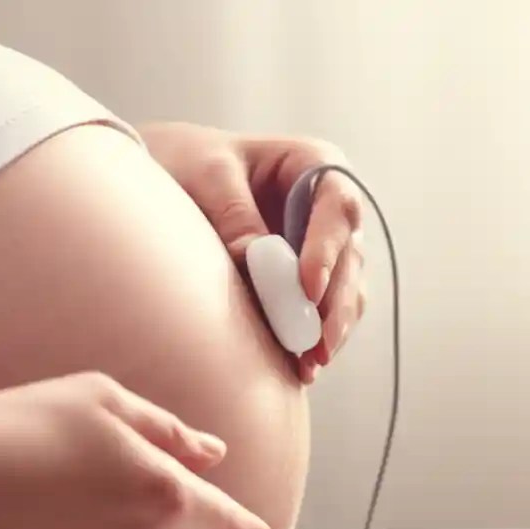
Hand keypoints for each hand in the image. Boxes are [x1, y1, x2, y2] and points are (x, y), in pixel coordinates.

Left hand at [140, 122, 366, 383]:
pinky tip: (303, 365)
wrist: (180, 174)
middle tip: (314, 343)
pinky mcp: (315, 277)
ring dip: (332, 328)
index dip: (327, 249)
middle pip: (350, 256)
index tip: (306, 289)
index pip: (338, 207)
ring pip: (347, 289)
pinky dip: (319, 337)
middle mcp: (332, 206)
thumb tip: (256, 259)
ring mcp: (328, 244)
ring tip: (310, 364)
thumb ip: (233, 214)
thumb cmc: (194, 161)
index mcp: (316, 164)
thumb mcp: (207, 175)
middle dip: (334, 304)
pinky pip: (329, 309)